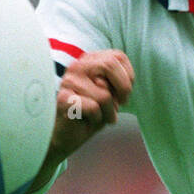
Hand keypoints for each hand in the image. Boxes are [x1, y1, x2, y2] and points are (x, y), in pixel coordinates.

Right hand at [29, 49, 134, 189]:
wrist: (65, 136)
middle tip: (119, 104)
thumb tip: (125, 84)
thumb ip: (119, 83)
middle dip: (123, 89)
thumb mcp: (110, 95)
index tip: (123, 94)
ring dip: (108, 112)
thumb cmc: (90, 114)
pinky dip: (97, 119)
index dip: (128, 77)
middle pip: (110, 65)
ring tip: (97, 116)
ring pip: (104, 94)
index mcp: (89, 61)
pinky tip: (86, 121)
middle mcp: (77, 66)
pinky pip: (94, 108)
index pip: (118, 57)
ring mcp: (69, 81)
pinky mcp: (64, 99)